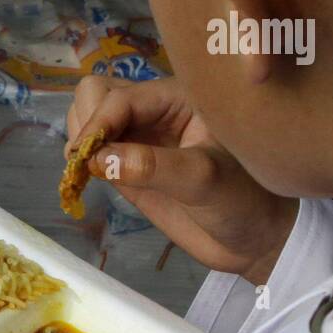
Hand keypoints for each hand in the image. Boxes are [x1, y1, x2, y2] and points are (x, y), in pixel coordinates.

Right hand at [65, 75, 297, 285]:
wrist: (254, 238)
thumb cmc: (245, 200)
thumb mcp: (205, 180)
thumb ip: (154, 167)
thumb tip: (97, 160)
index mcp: (178, 98)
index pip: (120, 97)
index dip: (98, 122)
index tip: (83, 156)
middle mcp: (154, 111)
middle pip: (95, 94)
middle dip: (85, 124)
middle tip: (87, 164)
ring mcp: (138, 138)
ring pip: (87, 118)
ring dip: (78, 141)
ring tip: (85, 173)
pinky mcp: (127, 166)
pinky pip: (91, 151)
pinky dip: (78, 163)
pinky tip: (84, 182)